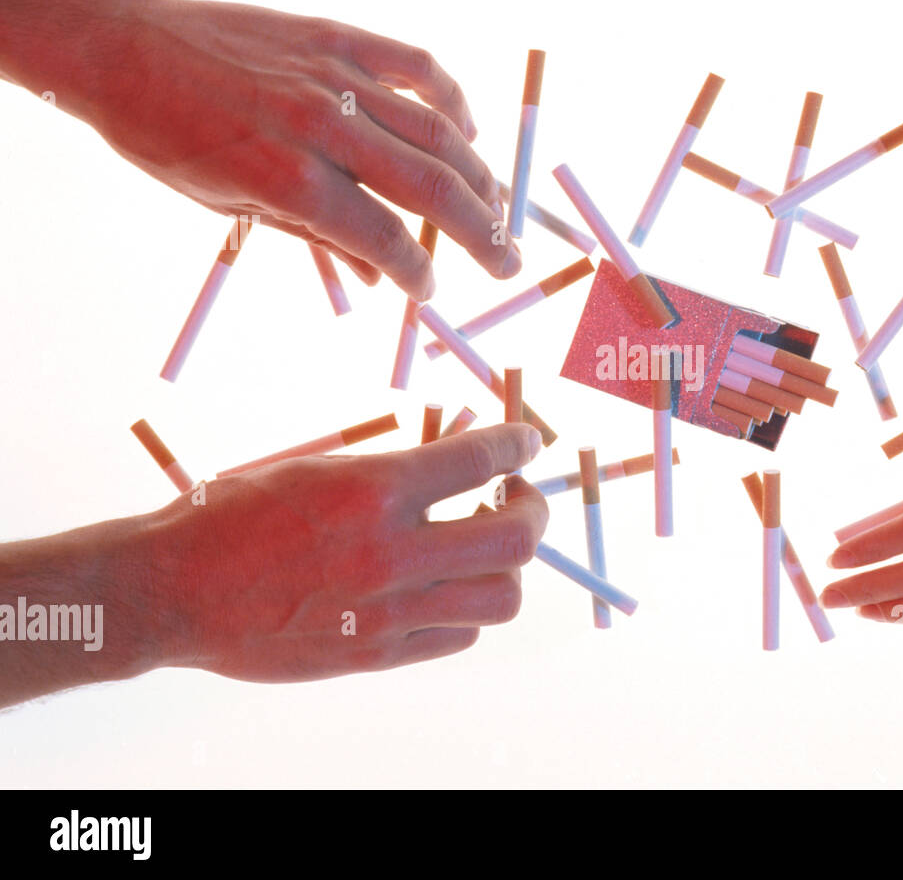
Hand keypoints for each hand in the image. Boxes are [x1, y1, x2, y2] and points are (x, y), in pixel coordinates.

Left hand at [2, 0, 523, 300]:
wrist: (121, 46)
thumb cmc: (167, 138)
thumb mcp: (233, 206)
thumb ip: (315, 238)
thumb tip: (377, 279)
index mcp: (290, 181)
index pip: (386, 239)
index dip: (420, 274)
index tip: (432, 292)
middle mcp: (322, 128)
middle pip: (432, 188)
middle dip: (481, 234)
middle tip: (508, 264)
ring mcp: (333, 76)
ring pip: (437, 131)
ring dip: (479, 176)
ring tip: (497, 208)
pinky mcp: (335, 36)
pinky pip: (415, 65)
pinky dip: (451, 98)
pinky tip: (467, 129)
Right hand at [146, 424, 545, 681]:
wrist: (174, 591)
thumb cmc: (238, 515)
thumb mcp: (317, 469)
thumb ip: (395, 467)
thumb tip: (464, 448)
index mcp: (370, 491)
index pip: (479, 461)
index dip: (518, 445)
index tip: (529, 441)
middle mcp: (389, 553)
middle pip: (515, 538)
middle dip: (533, 510)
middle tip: (520, 497)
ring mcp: (387, 612)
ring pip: (501, 597)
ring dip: (506, 566)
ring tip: (483, 546)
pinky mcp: (377, 655)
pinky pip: (458, 634)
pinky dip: (466, 607)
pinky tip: (444, 585)